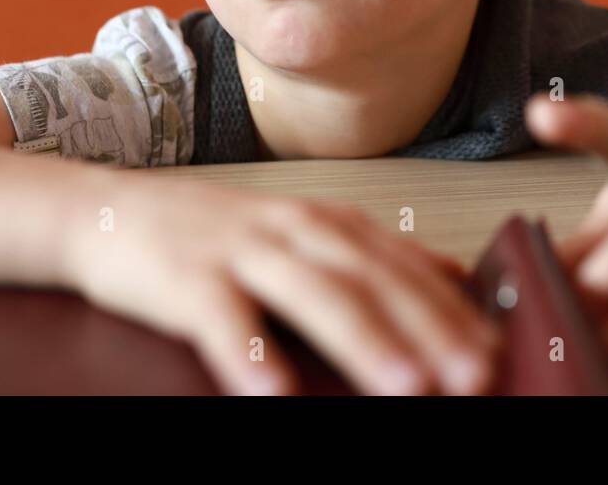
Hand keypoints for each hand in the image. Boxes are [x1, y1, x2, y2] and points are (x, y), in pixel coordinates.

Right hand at [59, 171, 500, 394]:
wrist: (108, 211)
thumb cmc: (212, 234)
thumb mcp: (299, 232)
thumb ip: (368, 253)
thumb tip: (451, 276)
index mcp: (327, 222)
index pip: (404, 266)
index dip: (454, 309)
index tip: (498, 350)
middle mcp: (294, 229)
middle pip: (373, 281)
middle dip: (430, 330)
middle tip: (476, 376)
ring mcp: (240, 249)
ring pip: (314, 296)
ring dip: (365, 343)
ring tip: (408, 389)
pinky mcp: (186, 278)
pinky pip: (224, 321)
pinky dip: (253, 357)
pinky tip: (276, 397)